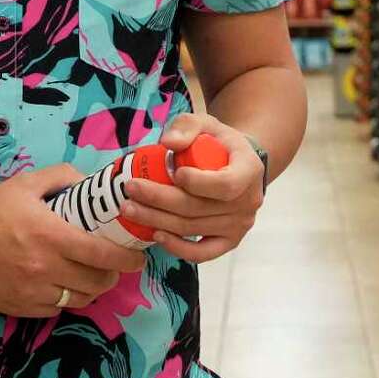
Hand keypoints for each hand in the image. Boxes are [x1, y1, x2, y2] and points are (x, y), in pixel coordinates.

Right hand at [0, 164, 138, 316]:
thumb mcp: (23, 184)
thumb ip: (61, 177)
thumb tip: (90, 181)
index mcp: (49, 235)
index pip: (102, 255)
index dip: (127, 260)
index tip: (137, 257)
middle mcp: (43, 267)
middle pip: (97, 282)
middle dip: (113, 275)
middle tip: (114, 265)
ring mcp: (30, 291)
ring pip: (79, 300)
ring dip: (92, 290)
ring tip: (91, 276)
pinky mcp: (18, 307)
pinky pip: (55, 309)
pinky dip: (65, 299)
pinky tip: (62, 285)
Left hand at [116, 113, 266, 263]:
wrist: (237, 166)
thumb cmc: (219, 143)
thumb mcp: (206, 124)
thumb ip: (187, 127)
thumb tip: (168, 143)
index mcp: (249, 171)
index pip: (225, 185)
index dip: (198, 183)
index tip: (173, 172)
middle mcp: (248, 203)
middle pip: (199, 209)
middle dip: (159, 200)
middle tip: (131, 189)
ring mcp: (239, 226)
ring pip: (193, 228)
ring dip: (157, 220)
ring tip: (129, 208)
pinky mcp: (229, 242)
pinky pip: (203, 253)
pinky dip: (178, 248)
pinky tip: (155, 235)